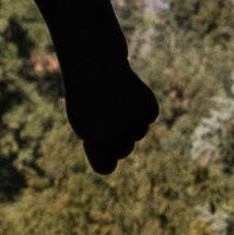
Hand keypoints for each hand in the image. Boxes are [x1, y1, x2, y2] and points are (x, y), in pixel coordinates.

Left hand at [71, 60, 161, 175]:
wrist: (97, 66)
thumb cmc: (86, 97)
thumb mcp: (83, 124)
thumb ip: (100, 145)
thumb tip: (116, 155)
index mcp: (99, 143)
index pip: (106, 167)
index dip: (100, 155)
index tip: (93, 141)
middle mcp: (120, 137)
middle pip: (123, 151)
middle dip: (115, 138)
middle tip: (103, 114)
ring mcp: (137, 124)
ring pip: (138, 133)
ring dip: (128, 121)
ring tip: (114, 101)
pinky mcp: (149, 110)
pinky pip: (148, 117)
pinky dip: (141, 109)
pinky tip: (129, 95)